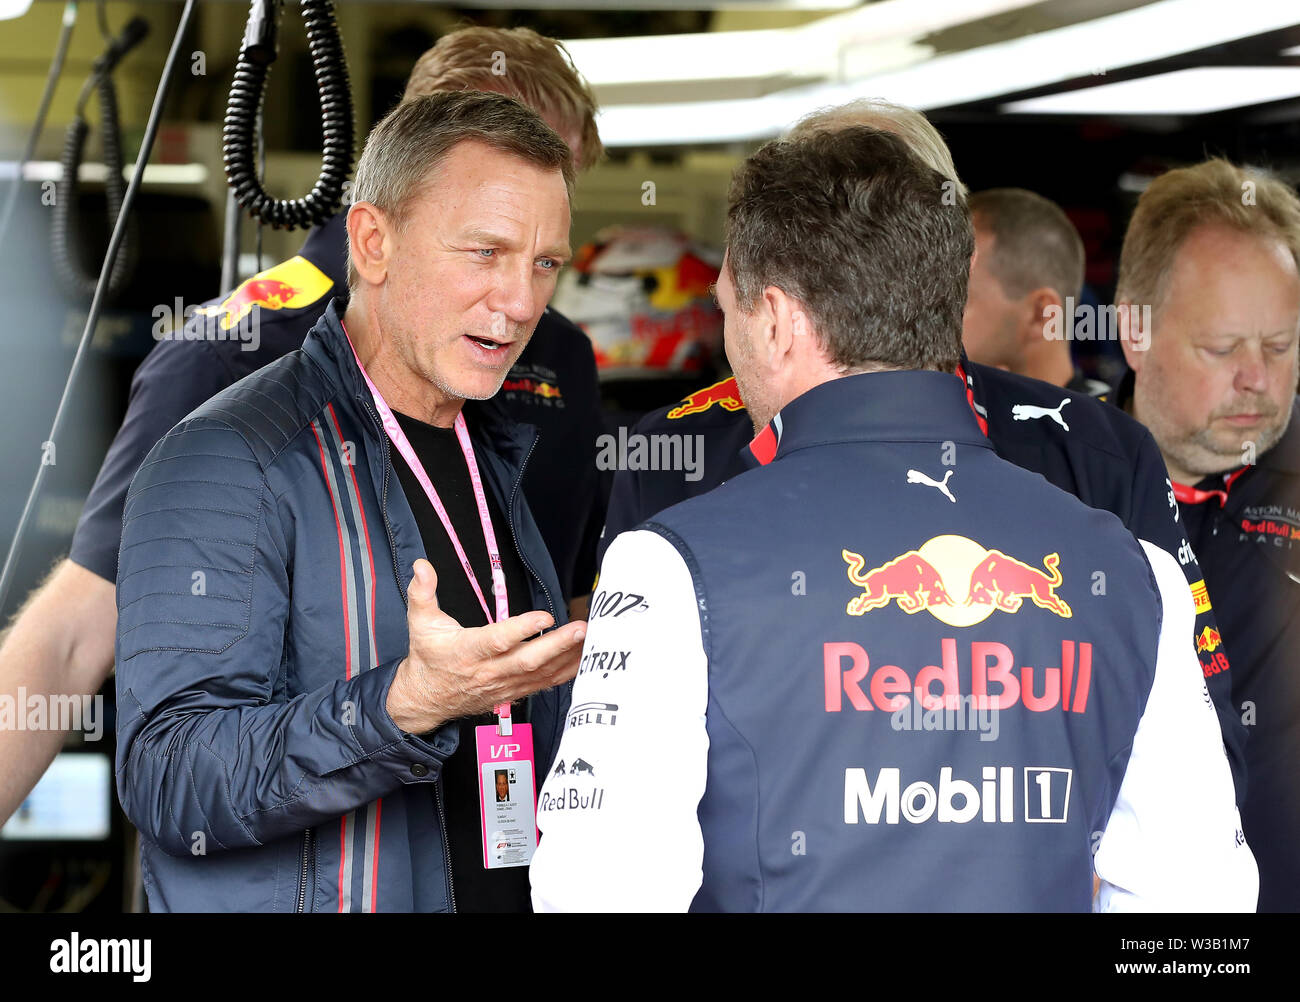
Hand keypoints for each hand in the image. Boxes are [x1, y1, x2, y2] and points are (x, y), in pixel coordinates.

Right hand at [385, 559, 584, 733]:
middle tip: (581, 629)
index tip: (544, 617)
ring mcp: (504, 685)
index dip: (522, 630)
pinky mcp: (514, 692)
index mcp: (467, 651)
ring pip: (541, 674)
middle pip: (527, 661)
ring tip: (591, 640)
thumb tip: (422, 565)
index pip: (497, 641)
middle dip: (557, 645)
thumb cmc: (429, 658)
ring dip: (568, 657)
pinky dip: (566, 673)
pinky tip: (584, 659)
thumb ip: (422, 592)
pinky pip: (544, 684)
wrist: (426, 698)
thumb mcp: (420, 622)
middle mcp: (489, 671)